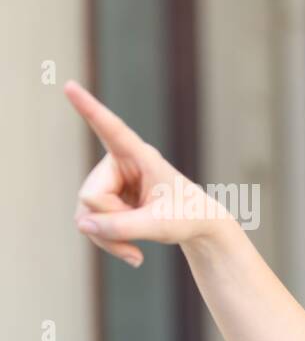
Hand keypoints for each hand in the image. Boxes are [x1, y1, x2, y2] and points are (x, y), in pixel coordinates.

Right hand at [64, 80, 231, 266]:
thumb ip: (122, 227)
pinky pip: (90, 224)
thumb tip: (82, 224)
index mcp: (139, 155)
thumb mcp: (160, 226)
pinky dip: (108, 242)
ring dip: (108, 238)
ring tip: (136, 250)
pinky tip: (134, 254)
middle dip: (112, 221)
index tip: (70, 86)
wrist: (197, 227)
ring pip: (86, 214)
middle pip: (91, 195)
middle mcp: (118, 163)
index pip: (111, 130)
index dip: (89, 109)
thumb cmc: (187, 217)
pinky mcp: (106, 199)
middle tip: (143, 227)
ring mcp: (109, 182)